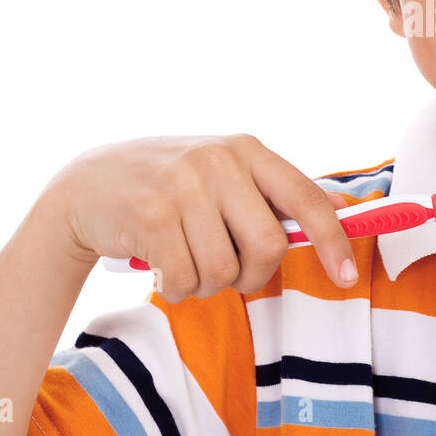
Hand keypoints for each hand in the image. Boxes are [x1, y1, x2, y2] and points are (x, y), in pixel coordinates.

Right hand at [39, 134, 356, 298]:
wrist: (88, 185)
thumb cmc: (169, 186)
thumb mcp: (223, 173)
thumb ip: (273, 193)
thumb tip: (337, 211)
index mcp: (247, 149)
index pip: (306, 199)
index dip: (333, 241)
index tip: (347, 276)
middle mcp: (220, 161)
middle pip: (268, 246)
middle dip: (252, 275)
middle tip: (230, 271)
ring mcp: (184, 186)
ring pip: (224, 270)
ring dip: (207, 283)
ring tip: (186, 260)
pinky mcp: (152, 216)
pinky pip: (186, 280)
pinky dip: (177, 286)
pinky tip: (162, 264)